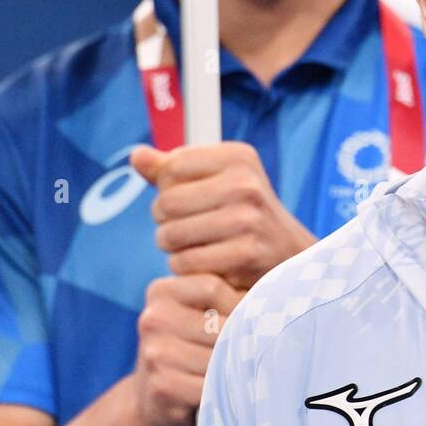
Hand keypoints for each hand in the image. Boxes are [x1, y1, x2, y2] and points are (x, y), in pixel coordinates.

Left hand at [131, 142, 315, 289]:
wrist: (288, 254)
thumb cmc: (243, 214)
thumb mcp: (217, 181)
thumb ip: (173, 168)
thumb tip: (137, 156)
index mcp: (238, 157)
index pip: (170, 168)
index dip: (169, 189)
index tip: (191, 199)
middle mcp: (245, 184)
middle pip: (164, 203)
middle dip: (167, 221)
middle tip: (192, 227)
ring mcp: (247, 219)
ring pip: (169, 235)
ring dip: (174, 247)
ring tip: (198, 245)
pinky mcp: (244, 254)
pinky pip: (184, 263)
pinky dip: (186, 268)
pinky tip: (207, 263)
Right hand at [131, 273, 243, 425]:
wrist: (152, 404)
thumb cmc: (191, 351)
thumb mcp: (201, 316)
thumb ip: (228, 297)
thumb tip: (281, 290)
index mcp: (161, 291)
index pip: (213, 286)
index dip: (238, 303)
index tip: (246, 319)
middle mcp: (153, 318)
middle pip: (220, 322)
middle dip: (242, 338)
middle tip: (253, 349)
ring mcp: (154, 353)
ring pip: (220, 355)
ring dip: (236, 366)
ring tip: (241, 370)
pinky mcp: (163, 385)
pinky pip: (213, 383)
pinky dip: (226, 389)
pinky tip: (225, 390)